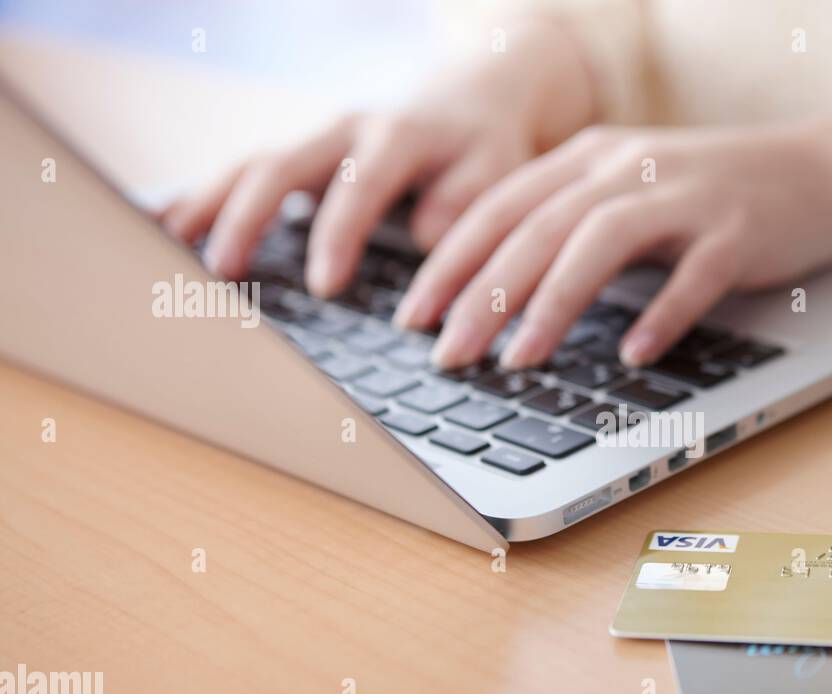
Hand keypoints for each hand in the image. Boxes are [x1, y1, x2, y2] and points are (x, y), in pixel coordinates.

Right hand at [160, 20, 595, 298]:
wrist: (470, 94)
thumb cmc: (484, 144)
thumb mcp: (494, 171)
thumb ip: (462, 206)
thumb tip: (425, 243)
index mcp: (395, 136)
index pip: (359, 186)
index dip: (337, 236)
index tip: (325, 288)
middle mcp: (343, 131)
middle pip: (279, 167)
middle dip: (246, 220)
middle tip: (221, 274)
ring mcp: (313, 141)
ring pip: (248, 167)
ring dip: (205, 208)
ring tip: (165, 251)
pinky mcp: (300, 156)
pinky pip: (244, 176)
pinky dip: (205, 202)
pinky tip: (167, 233)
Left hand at [394, 120, 831, 367]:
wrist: (817, 173)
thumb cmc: (709, 196)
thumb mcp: (627, 194)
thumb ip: (566, 226)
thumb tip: (493, 292)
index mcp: (589, 159)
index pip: (499, 208)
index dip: (449, 263)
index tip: (412, 317)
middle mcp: (627, 168)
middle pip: (536, 229)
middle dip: (482, 296)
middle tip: (448, 355)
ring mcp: (684, 196)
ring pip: (599, 244)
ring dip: (552, 305)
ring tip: (518, 361)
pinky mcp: (736, 231)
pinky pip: (691, 277)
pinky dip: (660, 315)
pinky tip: (633, 355)